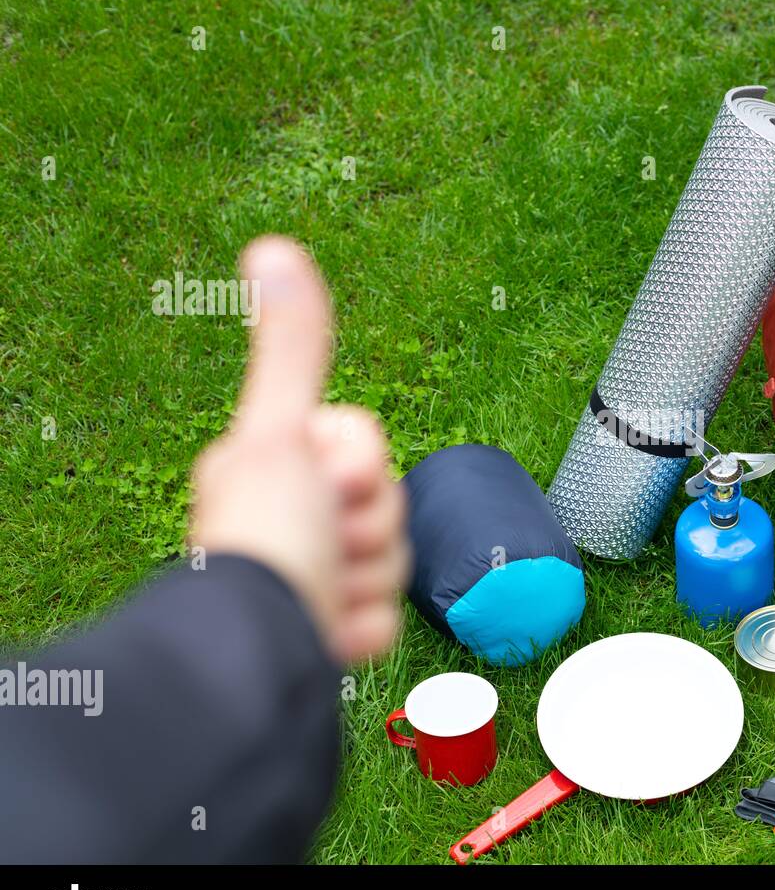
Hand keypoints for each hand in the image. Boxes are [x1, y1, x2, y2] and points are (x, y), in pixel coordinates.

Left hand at [189, 236, 410, 663]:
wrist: (266, 644)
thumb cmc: (268, 536)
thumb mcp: (282, 429)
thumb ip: (293, 347)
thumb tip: (272, 245)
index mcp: (275, 467)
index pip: (364, 444)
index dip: (359, 463)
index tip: (320, 484)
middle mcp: (292, 518)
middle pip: (387, 500)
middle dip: (369, 523)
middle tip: (325, 539)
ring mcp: (314, 576)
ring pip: (393, 558)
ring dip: (369, 576)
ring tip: (323, 588)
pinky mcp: (334, 629)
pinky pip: (386, 614)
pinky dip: (364, 624)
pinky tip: (329, 624)